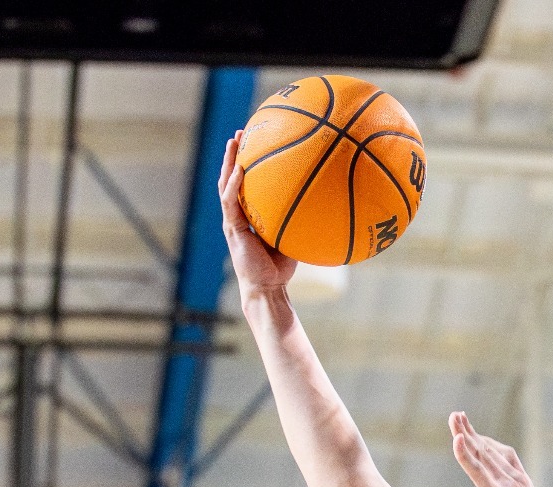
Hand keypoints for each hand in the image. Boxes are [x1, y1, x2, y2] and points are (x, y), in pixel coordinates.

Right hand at [218, 132, 296, 305]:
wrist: (268, 288)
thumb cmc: (281, 267)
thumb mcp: (293, 237)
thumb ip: (299, 219)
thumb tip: (326, 202)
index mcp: (248, 215)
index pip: (244, 184)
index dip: (246, 163)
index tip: (255, 141)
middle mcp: (237, 215)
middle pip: (231, 178)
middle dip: (234, 155)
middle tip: (241, 132)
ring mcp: (232, 221)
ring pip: (226, 185)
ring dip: (228, 162)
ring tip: (234, 141)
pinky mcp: (233, 230)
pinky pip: (231, 202)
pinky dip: (234, 185)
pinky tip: (240, 169)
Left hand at [450, 412, 552, 486]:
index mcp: (521, 482)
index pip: (503, 454)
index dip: (486, 441)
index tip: (472, 432)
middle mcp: (515, 479)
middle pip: (489, 449)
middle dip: (471, 431)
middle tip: (457, 415)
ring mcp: (507, 485)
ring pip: (482, 454)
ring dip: (466, 434)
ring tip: (454, 418)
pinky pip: (478, 472)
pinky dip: (466, 456)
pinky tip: (456, 441)